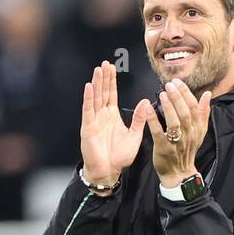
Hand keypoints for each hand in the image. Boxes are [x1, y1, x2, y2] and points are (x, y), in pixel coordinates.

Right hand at [80, 60, 145, 185]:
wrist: (109, 171)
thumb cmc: (120, 157)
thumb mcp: (134, 135)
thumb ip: (139, 119)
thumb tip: (145, 101)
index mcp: (112, 116)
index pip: (111, 94)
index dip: (111, 81)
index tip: (112, 67)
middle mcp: (102, 116)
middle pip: (102, 93)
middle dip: (103, 78)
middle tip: (105, 63)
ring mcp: (94, 121)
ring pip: (95, 98)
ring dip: (96, 84)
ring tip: (98, 70)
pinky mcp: (88, 128)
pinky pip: (88, 110)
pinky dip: (88, 98)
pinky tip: (89, 86)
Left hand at [143, 79, 211, 187]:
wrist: (179, 173)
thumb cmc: (187, 150)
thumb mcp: (199, 132)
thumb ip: (203, 113)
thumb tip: (207, 94)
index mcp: (197, 128)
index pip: (193, 107)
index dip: (186, 93)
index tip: (178, 82)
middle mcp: (188, 134)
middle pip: (184, 112)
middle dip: (177, 97)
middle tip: (169, 85)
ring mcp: (176, 142)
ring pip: (174, 122)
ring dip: (168, 107)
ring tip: (162, 94)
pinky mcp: (164, 149)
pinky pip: (159, 133)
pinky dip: (153, 120)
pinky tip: (148, 109)